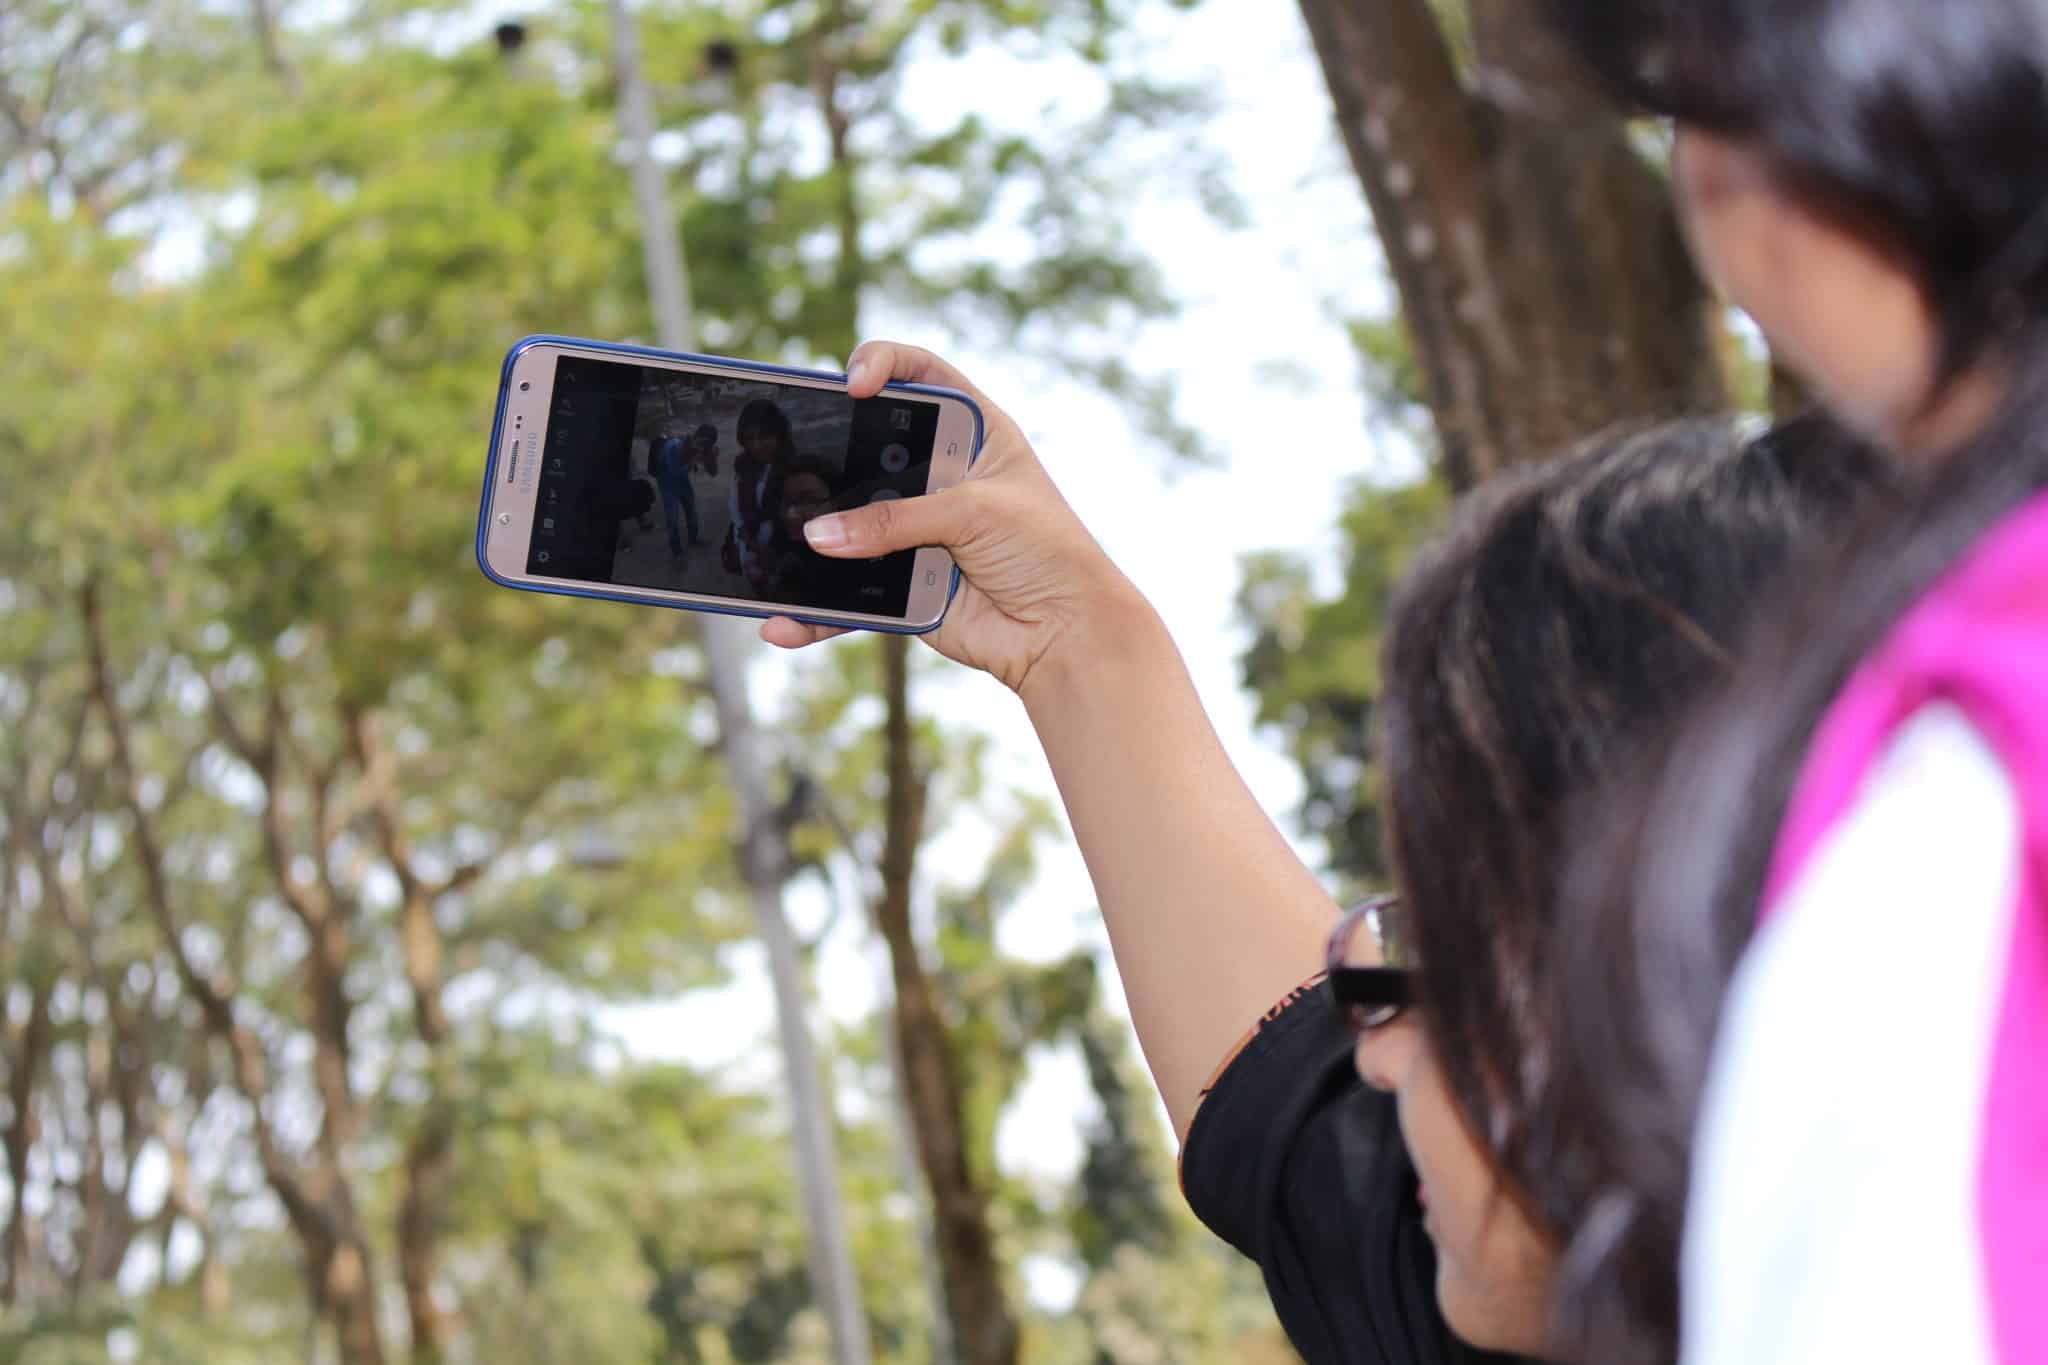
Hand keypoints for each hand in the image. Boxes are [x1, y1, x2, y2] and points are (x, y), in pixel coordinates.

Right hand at [760, 340, 1146, 695]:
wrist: (1064, 635)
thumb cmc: (1046, 552)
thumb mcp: (976, 513)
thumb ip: (897, 518)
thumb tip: (819, 536)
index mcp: (971, 432)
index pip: (919, 374)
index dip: (882, 364)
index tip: (854, 384)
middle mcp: (937, 475)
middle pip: (865, 449)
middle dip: (822, 454)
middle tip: (789, 464)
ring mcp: (914, 529)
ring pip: (845, 523)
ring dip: (805, 535)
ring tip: (772, 538)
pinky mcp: (899, 582)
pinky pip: (843, 594)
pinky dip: (814, 612)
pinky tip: (783, 622)